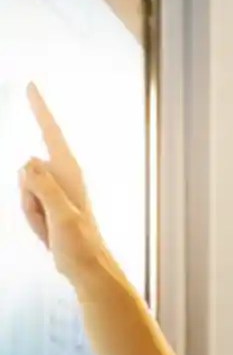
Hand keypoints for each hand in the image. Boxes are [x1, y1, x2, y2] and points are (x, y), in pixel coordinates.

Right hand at [18, 83, 109, 281]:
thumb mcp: (60, 215)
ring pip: (23, 188)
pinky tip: (48, 232)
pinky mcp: (52, 203)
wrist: (87, 268)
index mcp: (71, 174)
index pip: (51, 134)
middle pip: (26, 170)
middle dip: (26, 196)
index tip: (31, 85)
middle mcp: (65, 177)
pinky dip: (31, 218)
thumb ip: (43, 187)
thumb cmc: (79, 245)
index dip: (40, 110)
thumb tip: (29, 160)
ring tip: (51, 228)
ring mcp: (57, 190)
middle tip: (48, 220)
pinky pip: (26, 203)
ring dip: (30, 211)